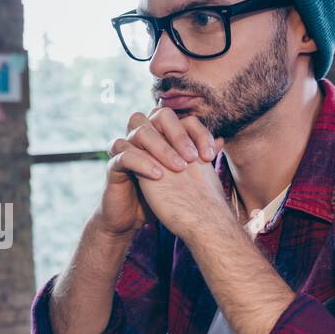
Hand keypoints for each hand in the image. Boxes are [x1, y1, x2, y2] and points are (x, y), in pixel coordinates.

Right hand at [99, 107, 223, 236]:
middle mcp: (141, 136)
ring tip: (178, 167)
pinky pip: (124, 154)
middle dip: (178, 134)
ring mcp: (125, 148)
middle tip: (193, 157)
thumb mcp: (183, 178)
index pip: (180, 118)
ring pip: (140, 130)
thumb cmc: (159, 197)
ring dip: (162, 147)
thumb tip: (221, 141)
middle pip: (158, 115)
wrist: (133, 219)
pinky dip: (142, 162)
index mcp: (159, 135)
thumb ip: (198, 158)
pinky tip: (158, 175)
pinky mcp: (113, 166)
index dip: (197, 132)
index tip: (211, 155)